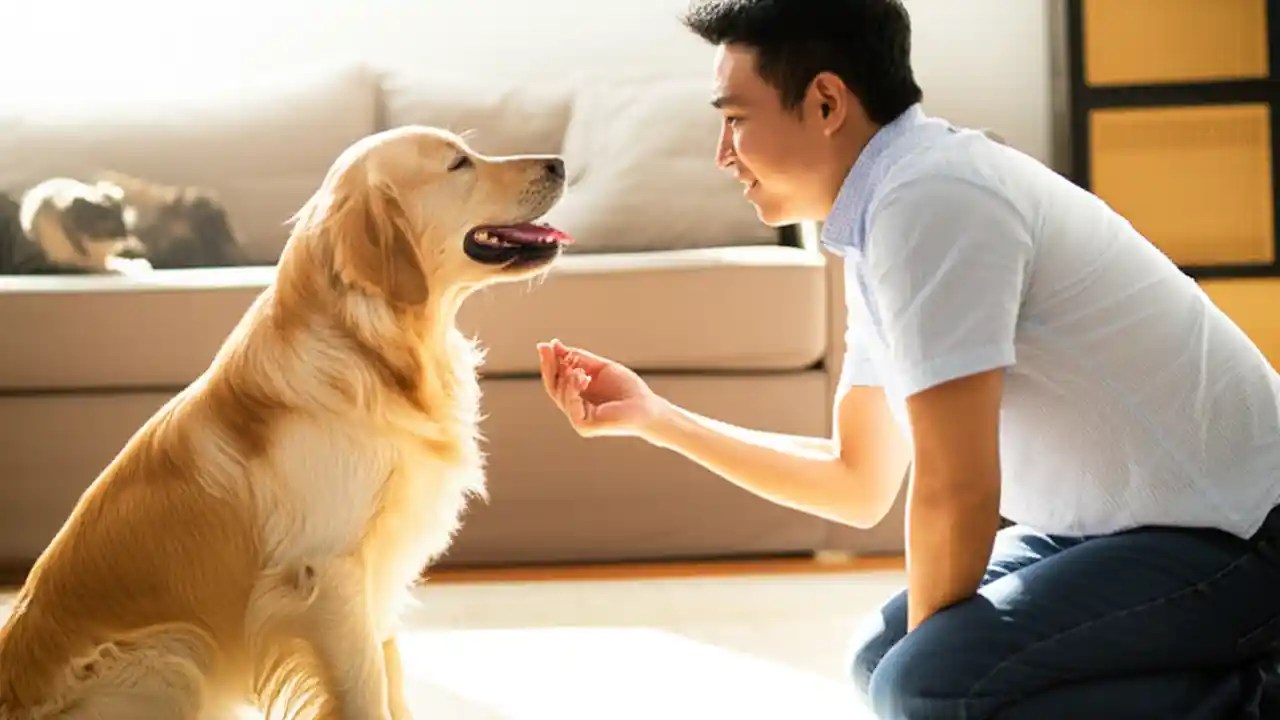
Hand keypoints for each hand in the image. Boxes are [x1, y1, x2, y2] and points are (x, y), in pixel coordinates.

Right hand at [536, 339, 669, 437]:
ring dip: (566, 377)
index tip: (546, 345)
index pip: (557, 379)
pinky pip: (571, 406)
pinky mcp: (584, 426)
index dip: (550, 362)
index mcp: (578, 395)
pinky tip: (581, 378)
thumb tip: (556, 346)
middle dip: (549, 367)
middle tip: (546, 349)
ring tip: (579, 369)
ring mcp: (578, 420)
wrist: (647, 407)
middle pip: (553, 387)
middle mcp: (575, 408)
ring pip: (561, 395)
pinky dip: (573, 390)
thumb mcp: (600, 368)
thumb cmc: (628, 389)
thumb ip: (579, 359)